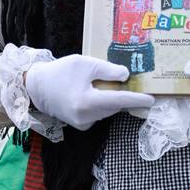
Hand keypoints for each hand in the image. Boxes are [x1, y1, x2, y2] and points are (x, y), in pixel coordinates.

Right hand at [23, 53, 154, 131]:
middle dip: (124, 96)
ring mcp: (83, 124)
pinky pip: (99, 114)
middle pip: (115, 106)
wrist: (38, 87)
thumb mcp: (85, 64)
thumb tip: (126, 77)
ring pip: (108, 111)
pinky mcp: (81, 125)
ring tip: (105, 85)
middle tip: (131, 84)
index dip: (137, 99)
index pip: (119, 101)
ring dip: (111, 99)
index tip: (152, 99)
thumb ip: (107, 70)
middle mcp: (86, 117)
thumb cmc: (61, 72)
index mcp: (87, 101)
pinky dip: (101, 104)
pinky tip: (92, 93)